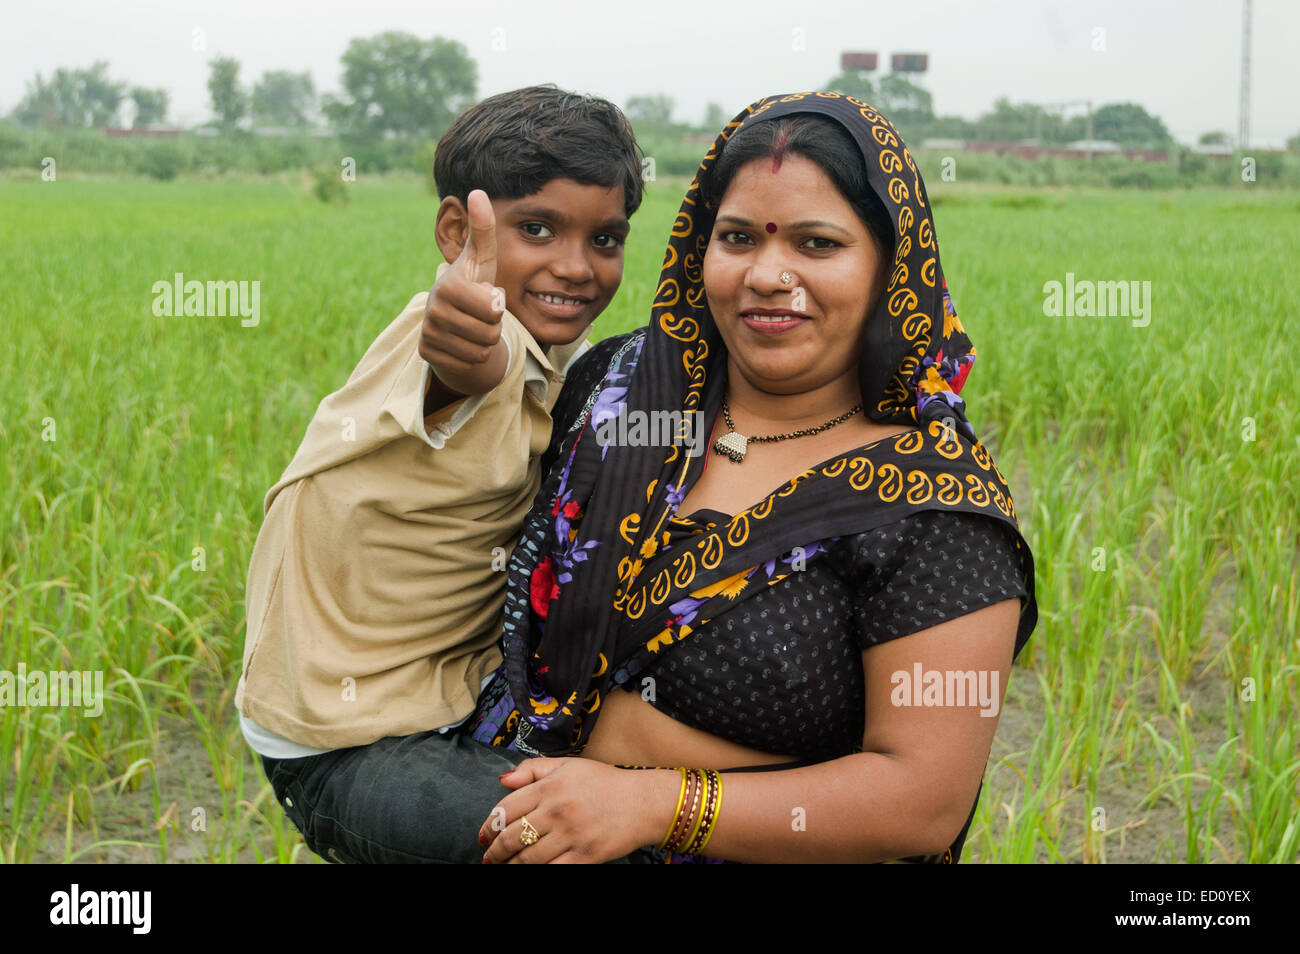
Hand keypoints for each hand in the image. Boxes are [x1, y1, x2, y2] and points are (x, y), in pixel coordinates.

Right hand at [419, 189, 508, 399]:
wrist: (450, 321)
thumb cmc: (472, 286)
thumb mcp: (481, 260)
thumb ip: (483, 230)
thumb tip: (478, 191)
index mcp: (449, 285)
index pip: (493, 308)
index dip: (496, 305)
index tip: (483, 295)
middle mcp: (433, 309)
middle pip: (490, 332)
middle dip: (492, 326)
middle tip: (478, 314)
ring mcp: (429, 333)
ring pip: (481, 350)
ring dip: (483, 342)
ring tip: (471, 326)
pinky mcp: (427, 354)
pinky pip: (469, 364)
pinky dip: (471, 357)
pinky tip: (462, 342)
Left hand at [478, 758, 677, 863]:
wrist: (643, 802)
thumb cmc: (605, 782)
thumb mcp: (569, 765)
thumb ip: (533, 769)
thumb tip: (503, 780)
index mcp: (550, 785)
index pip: (506, 809)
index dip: (488, 826)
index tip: (482, 837)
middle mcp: (557, 810)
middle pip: (512, 837)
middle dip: (495, 852)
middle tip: (489, 858)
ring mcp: (571, 835)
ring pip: (528, 859)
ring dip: (510, 866)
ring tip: (504, 868)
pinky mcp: (585, 856)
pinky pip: (552, 870)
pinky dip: (537, 872)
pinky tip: (530, 870)